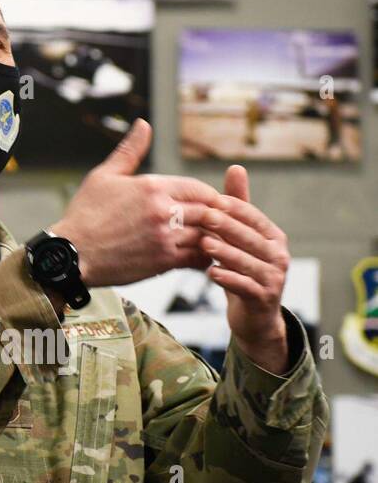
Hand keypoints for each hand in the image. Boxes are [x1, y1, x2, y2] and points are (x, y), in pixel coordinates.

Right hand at [50, 120, 217, 287]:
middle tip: (217, 223)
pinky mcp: (164, 260)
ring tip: (212, 239)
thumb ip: (130, 150)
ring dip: (211, 237)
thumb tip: (143, 124)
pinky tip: (199, 255)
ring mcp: (165, 236)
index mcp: (151, 186)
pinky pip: (198, 257)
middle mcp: (162, 210)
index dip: (208, 196)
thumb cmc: (85, 214)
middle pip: (208, 210)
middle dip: (213, 217)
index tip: (208, 203)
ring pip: (206, 234)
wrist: (72, 254)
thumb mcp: (104, 176)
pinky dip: (203, 256)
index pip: (199, 188)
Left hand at [199, 166, 290, 373]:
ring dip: (226, 252)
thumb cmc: (242, 267)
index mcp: (273, 236)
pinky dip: (228, 279)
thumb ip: (238, 205)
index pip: (253, 216)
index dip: (233, 207)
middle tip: (204, 217)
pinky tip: (210, 274)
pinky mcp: (263, 298)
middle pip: (250, 237)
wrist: (253, 315)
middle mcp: (279, 255)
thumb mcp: (240, 236)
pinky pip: (245, 287)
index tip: (210, 199)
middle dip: (227, 226)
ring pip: (247, 262)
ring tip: (204, 244)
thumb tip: (236, 166)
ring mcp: (274, 278)